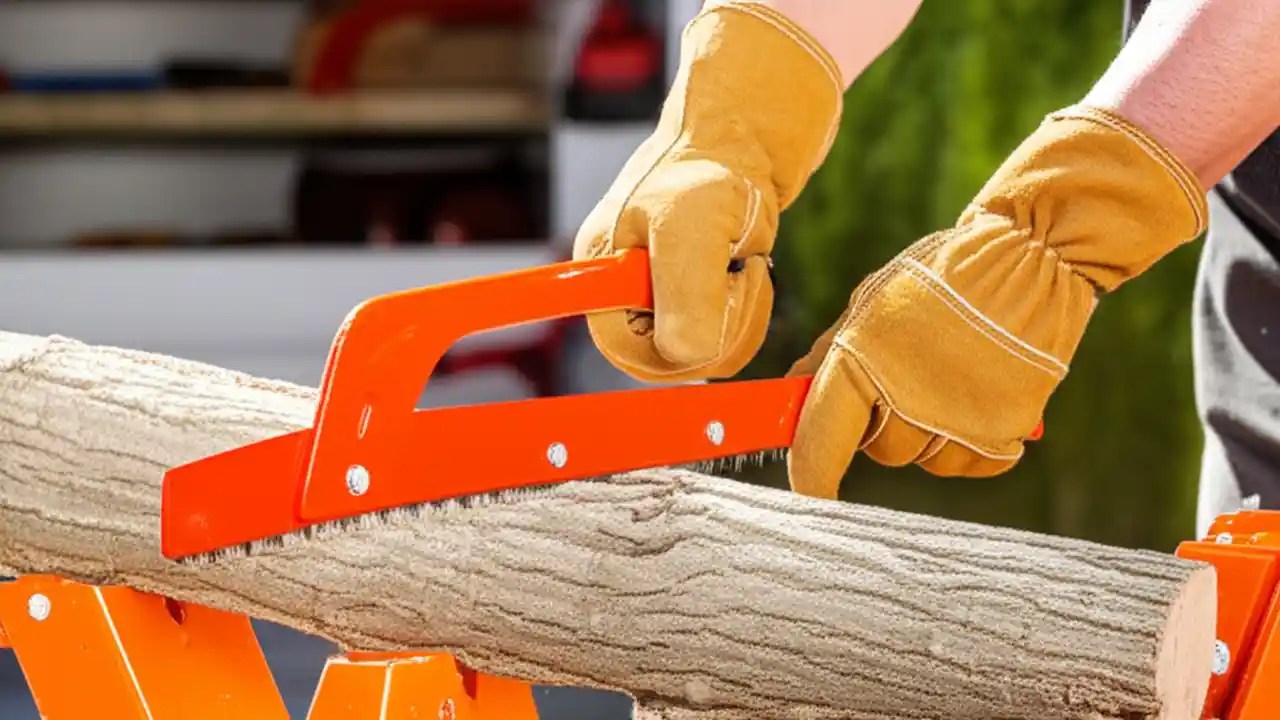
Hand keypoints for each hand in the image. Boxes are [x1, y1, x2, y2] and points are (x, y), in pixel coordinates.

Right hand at [573, 1, 843, 382]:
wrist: (750, 134)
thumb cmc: (710, 168)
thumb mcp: (692, 233)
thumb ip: (684, 301)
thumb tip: (687, 356)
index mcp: (598, 275)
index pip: (624, 352)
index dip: (670, 349)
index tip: (708, 311)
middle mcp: (623, 291)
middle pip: (669, 359)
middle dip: (716, 325)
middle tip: (737, 275)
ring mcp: (662, 294)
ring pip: (706, 352)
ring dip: (739, 312)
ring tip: (743, 263)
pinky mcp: (698, 294)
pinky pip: (727, 334)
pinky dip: (750, 307)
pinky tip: (749, 267)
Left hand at [785, 106, 1208, 498]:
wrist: (1028, 260)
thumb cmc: (937, 279)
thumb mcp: (871, 304)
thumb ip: (829, 356)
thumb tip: (791, 393)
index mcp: (862, 361)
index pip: (820, 440)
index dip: (809, 475)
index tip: (808, 491)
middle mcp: (909, 397)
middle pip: (882, 452)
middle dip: (885, 427)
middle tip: (906, 380)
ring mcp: (960, 417)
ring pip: (930, 461)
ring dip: (932, 432)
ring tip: (949, 376)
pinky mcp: (1006, 428)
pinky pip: (974, 462)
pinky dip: (973, 440)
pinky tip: (978, 396)